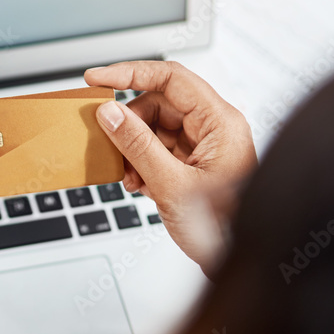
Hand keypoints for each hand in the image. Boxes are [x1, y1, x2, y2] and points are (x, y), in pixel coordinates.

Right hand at [84, 61, 257, 273]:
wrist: (236, 261)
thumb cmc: (223, 228)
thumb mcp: (171, 184)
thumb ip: (137, 145)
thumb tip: (110, 113)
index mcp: (219, 122)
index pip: (171, 79)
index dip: (131, 73)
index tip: (97, 78)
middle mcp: (214, 129)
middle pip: (158, 105)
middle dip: (129, 125)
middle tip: (107, 142)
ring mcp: (203, 147)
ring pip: (154, 129)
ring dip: (133, 150)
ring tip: (128, 176)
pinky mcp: (192, 166)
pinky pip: (158, 151)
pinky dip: (141, 164)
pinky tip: (139, 185)